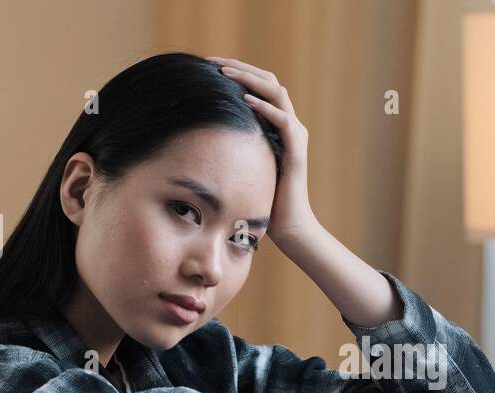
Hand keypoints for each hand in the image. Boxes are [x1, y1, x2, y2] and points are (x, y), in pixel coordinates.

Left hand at [207, 56, 318, 253]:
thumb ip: (231, 146)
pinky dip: (265, 108)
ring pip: (277, 92)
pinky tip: (246, 101)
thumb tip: (196, 136)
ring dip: (250, 79)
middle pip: (269, 81)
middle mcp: (289, 124)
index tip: (208, 66)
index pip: (259, 86)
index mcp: (277, 125)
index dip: (236, 72)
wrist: (289, 227)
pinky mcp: (297, 150)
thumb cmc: (262, 200)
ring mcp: (295, 135)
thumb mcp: (241, 165)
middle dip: (240, 67)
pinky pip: (284, 120)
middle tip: (213, 62)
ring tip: (225, 73)